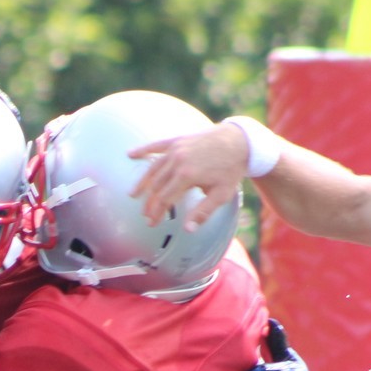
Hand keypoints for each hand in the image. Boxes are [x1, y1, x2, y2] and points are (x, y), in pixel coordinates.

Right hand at [128, 124, 248, 227]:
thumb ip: (203, 212)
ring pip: (153, 169)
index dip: (156, 213)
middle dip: (149, 202)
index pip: (164, 199)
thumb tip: (188, 230)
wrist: (240, 141)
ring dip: (143, 183)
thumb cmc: (231, 170)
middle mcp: (177, 162)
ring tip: (134, 194)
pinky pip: (156, 146)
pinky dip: (142, 150)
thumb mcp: (221, 195)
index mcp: (186, 176)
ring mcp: (176, 149)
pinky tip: (130, 154)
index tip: (151, 223)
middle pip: (156, 186)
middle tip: (146, 215)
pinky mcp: (177, 140)